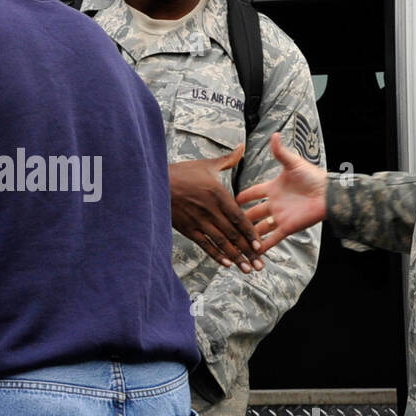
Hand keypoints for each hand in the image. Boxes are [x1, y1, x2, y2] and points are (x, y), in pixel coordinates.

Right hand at [169, 144, 262, 271]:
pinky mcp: (186, 228)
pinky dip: (215, 254)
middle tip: (260, 265)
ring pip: (220, 242)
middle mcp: (210, 209)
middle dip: (248, 251)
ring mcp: (197, 220)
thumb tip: (242, 147)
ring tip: (246, 269)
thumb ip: (228, 160)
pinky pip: (204, 244)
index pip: (238, 217)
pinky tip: (226, 264)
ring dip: (235, 257)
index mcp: (218, 194)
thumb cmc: (182, 172)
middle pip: (233, 234)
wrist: (154, 181)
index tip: (261, 245)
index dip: (250, 233)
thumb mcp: (206, 165)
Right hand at [236, 132, 326, 253]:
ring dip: (249, 234)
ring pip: (259, 227)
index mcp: (273, 188)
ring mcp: (279, 217)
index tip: (230, 200)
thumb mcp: (294, 163)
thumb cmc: (313, 176)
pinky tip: (252, 252)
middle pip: (252, 213)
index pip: (253, 193)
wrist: (329, 194)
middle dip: (241, 218)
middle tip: (226, 223)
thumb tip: (275, 135)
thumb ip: (281, 152)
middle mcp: (274, 204)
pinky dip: (263, 246)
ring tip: (235, 241)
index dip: (242, 196)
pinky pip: (273, 238)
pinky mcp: (287, 227)